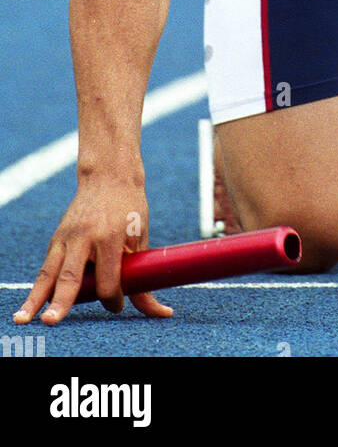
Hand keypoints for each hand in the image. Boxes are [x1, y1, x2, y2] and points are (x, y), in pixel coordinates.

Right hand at [13, 173, 173, 324]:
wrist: (108, 176)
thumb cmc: (130, 207)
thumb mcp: (141, 237)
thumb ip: (143, 275)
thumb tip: (157, 311)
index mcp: (109, 237)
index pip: (106, 280)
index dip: (113, 300)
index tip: (118, 304)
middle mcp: (83, 237)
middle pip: (71, 276)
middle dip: (62, 301)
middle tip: (52, 320)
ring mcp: (66, 237)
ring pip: (49, 273)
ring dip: (36, 298)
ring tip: (23, 317)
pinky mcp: (56, 238)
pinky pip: (47, 267)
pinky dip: (40, 287)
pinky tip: (32, 305)